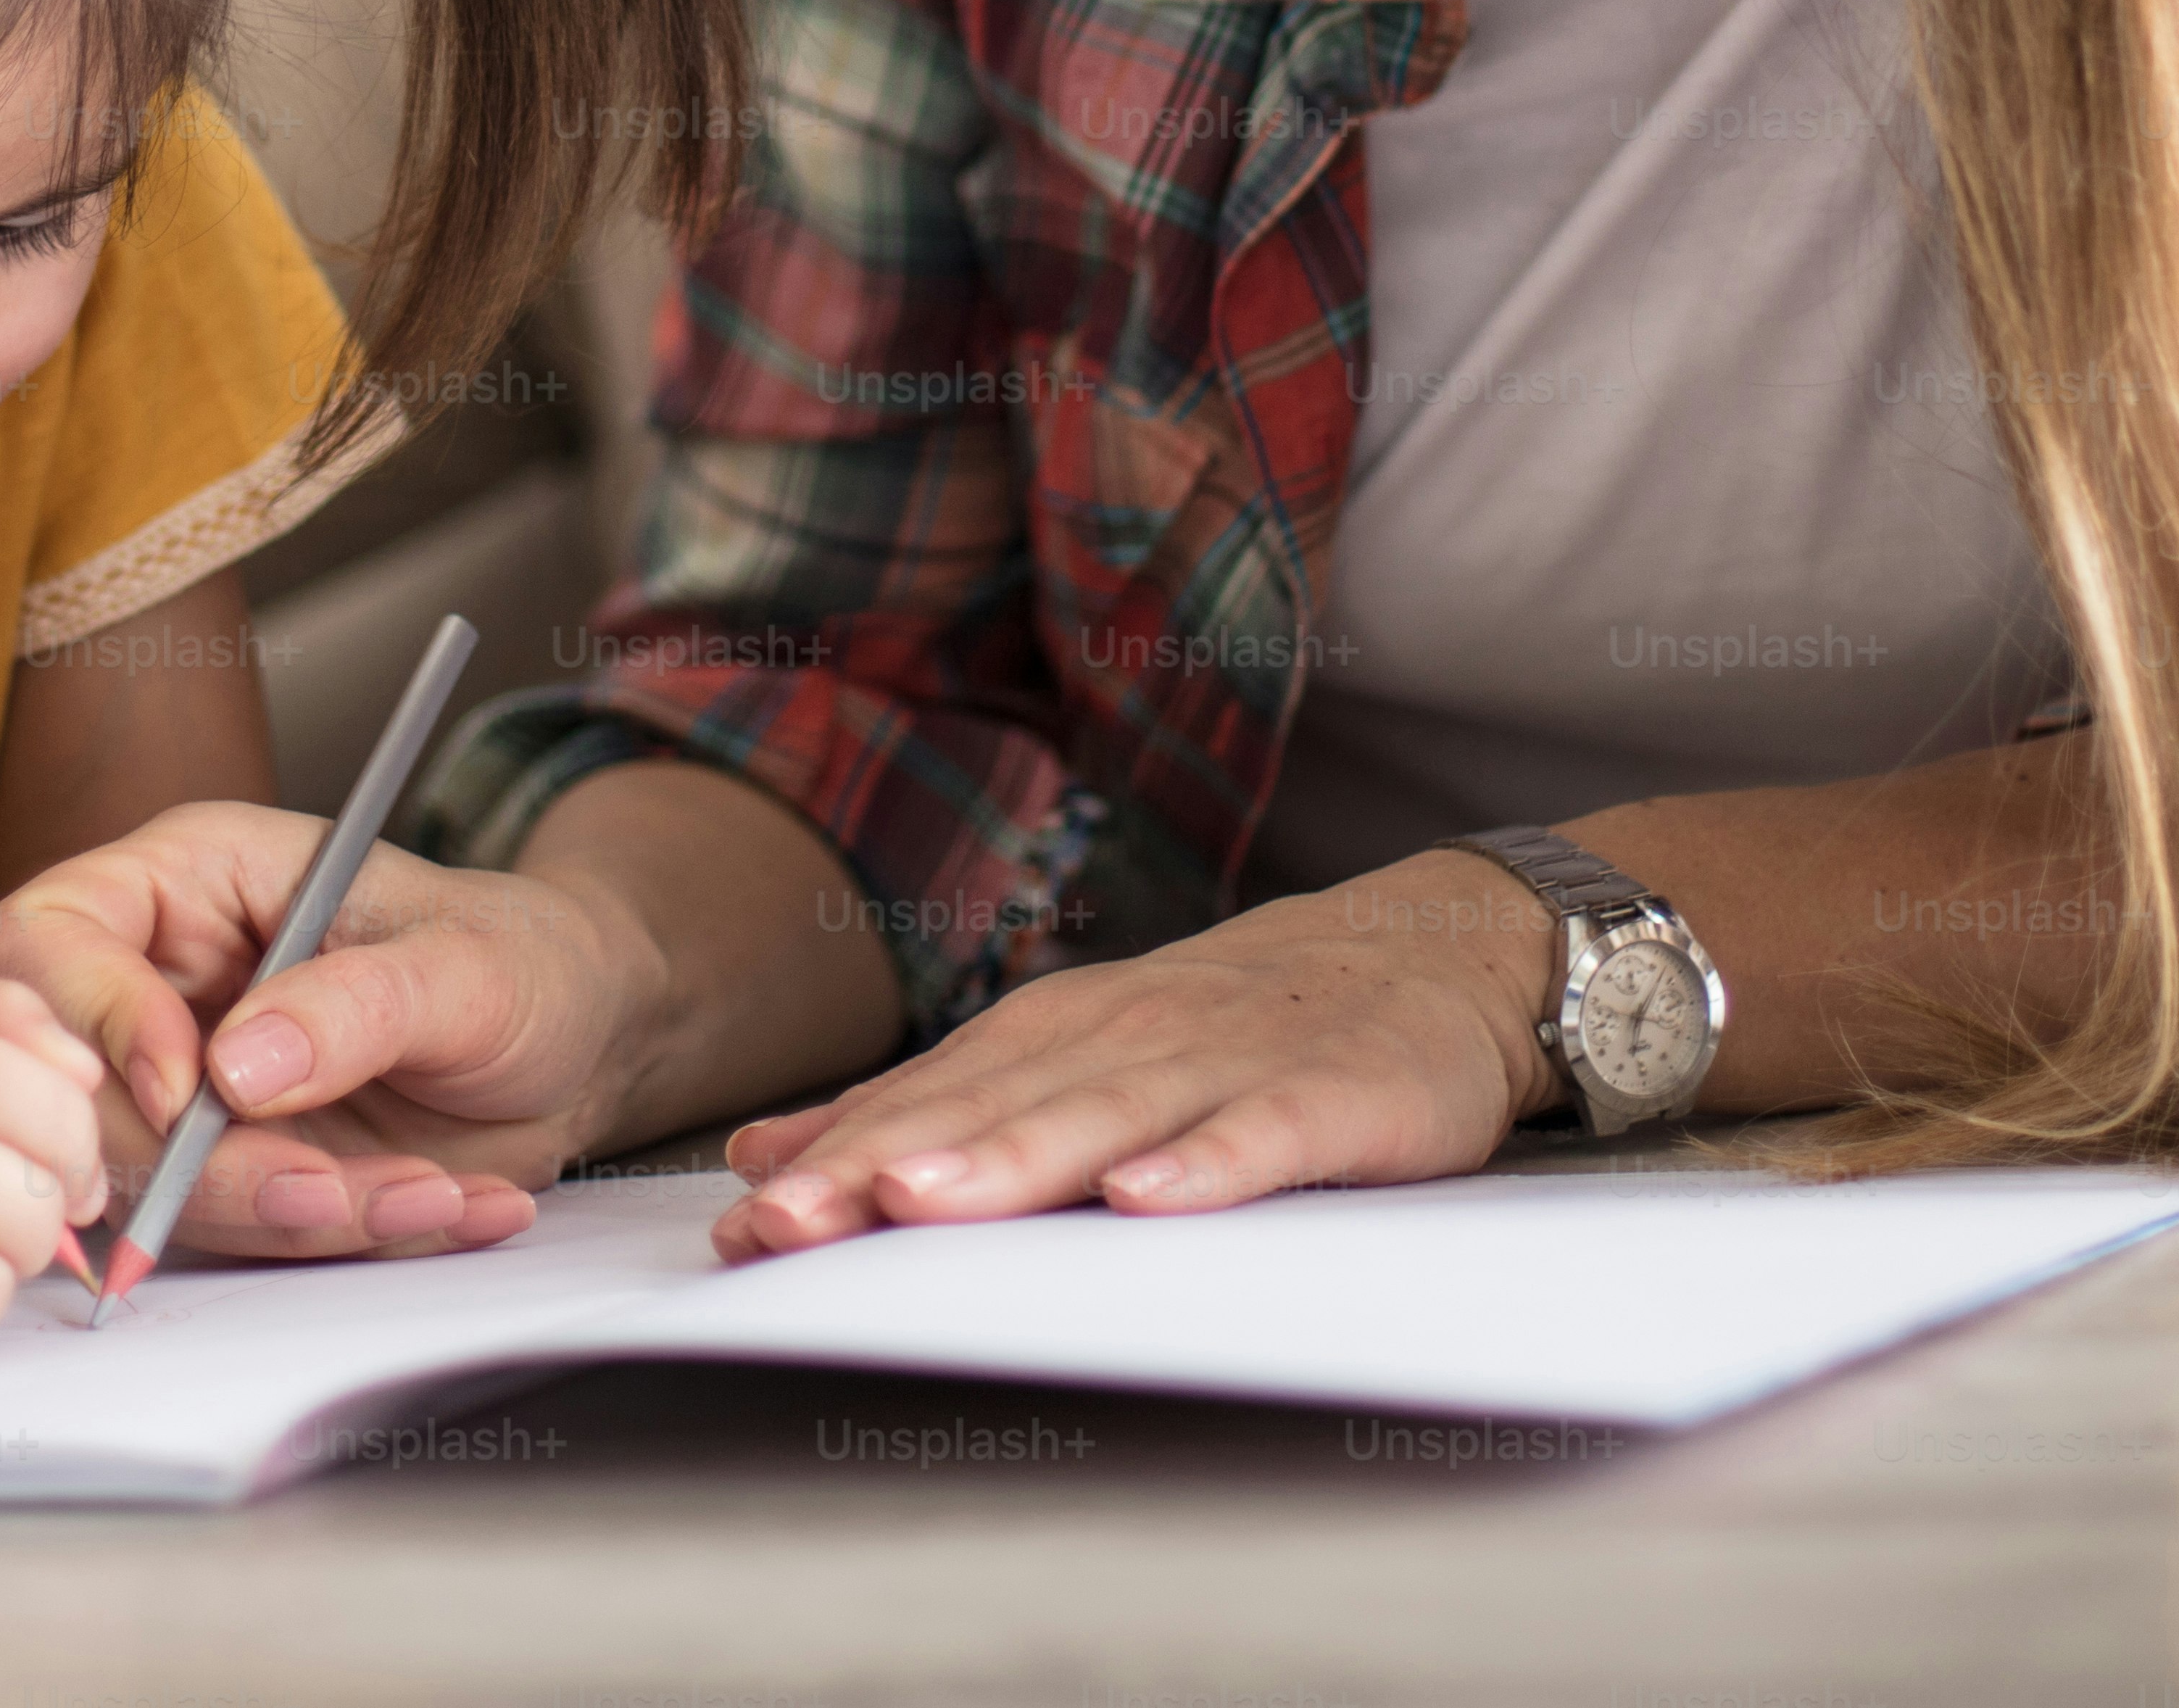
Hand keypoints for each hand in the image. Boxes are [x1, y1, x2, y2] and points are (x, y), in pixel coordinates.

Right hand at [0, 801, 655, 1259]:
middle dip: (205, 1166)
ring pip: (157, 1186)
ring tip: (427, 1194)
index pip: (54, 938)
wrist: (581, 1045)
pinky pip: (238, 1232)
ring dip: (289, 1213)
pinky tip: (444, 1204)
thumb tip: (234, 1068)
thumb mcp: (467, 964)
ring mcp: (193, 1089)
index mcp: (194, 882)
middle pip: (85, 1093)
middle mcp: (170, 985)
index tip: (190, 1092)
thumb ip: (355, 1005)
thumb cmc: (524, 959)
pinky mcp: (232, 1171)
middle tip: (326, 1187)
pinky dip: (336, 1240)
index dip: (96, 1020)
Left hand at [711, 863, 1560, 1264]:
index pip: (929, 1102)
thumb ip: (930, 1106)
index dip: (836, 1161)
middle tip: (793, 1222)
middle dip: (886, 1166)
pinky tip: (1146, 1198)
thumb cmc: (1235, 1028)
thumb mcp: (1073, 1052)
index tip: (746, 1223)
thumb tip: (767, 1154)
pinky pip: (1260, 1134)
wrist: (1433, 955)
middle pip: (992, 1109)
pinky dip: (1204, 1163)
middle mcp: (1126, 1036)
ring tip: (923, 1202)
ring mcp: (1228, 1060)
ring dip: (1011, 1159)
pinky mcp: (1330, 1095)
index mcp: (1057, 1033)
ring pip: (1105, 1116)